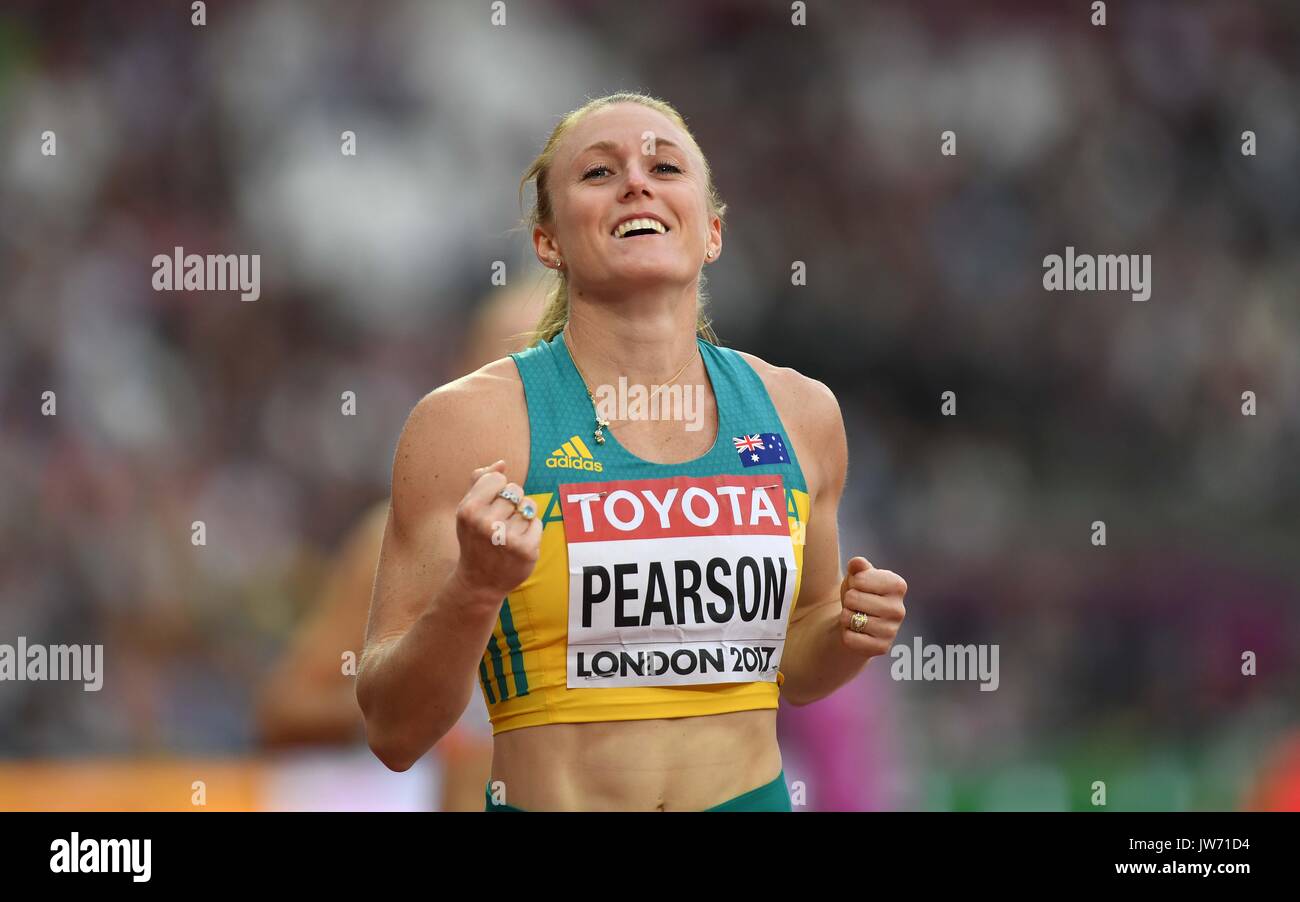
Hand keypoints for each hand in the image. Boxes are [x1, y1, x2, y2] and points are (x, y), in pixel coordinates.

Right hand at [453, 460, 542, 596]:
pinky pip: (538, 523)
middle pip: (516, 490)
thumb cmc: (474, 539)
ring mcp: (507, 538)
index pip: (497, 479)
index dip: (497, 490)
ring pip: (529, 506)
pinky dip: (532, 531)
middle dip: (511, 502)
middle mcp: (486, 524)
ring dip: (523, 516)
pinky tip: (518, 543)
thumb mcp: (468, 510)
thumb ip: (480, 482)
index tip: (490, 506)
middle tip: (499, 523)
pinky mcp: (526, 550)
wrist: (480, 582)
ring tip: (509, 533)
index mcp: (469, 510)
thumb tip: (502, 463)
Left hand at [838, 556, 906, 656]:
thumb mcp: (857, 576)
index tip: (859, 586)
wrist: (859, 622)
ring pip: (850, 618)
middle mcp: (899, 609)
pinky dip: (846, 634)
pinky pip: (850, 638)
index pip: (859, 579)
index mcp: (898, 586)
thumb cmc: (860, 593)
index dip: (852, 582)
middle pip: (853, 598)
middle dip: (848, 600)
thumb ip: (858, 566)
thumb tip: (857, 563)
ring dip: (846, 617)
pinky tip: (856, 631)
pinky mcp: (882, 648)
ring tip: (856, 616)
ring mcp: (892, 630)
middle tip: (856, 604)